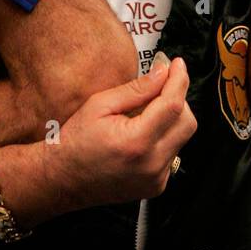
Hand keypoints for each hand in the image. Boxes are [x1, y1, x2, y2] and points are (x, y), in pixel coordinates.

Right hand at [55, 54, 195, 208]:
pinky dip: (163, 136)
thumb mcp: (100, 105)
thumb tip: (162, 72)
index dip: (179, 80)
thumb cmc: (75, 141)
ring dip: (171, 117)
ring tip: (146, 109)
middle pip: (187, 122)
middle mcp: (151, 165)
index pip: (173, 105)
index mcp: (136, 142)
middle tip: (161, 83)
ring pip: (182, 137)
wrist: (63, 179)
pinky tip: (142, 131)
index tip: (177, 64)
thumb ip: (136, 89)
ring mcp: (156, 179)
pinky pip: (172, 152)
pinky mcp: (156, 185)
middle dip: (178, 97)